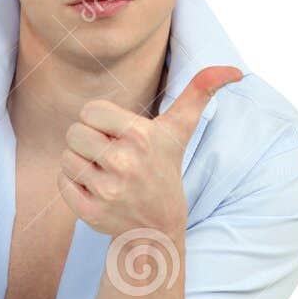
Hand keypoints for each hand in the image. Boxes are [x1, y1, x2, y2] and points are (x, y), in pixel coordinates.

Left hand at [58, 65, 242, 237]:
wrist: (158, 227)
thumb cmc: (164, 169)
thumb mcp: (180, 131)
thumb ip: (199, 92)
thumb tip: (235, 70)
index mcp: (141, 137)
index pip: (90, 110)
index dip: (99, 120)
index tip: (116, 134)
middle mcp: (124, 164)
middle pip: (74, 132)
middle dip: (88, 140)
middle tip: (108, 154)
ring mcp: (107, 191)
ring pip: (67, 157)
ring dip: (80, 162)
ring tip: (103, 172)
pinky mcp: (91, 213)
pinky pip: (61, 182)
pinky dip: (72, 184)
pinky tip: (94, 189)